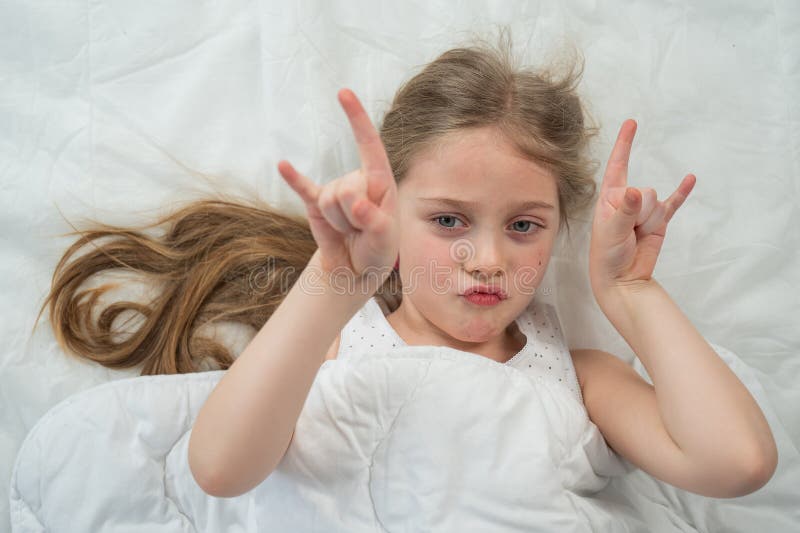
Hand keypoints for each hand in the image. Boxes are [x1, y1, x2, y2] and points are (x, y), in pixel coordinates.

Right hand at [277, 89, 398, 279]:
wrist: (357, 268)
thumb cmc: (379, 248)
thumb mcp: (384, 238)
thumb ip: (372, 219)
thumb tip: (353, 200)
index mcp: (379, 180)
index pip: (369, 145)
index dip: (357, 119)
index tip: (343, 92)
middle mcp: (356, 180)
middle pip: (344, 189)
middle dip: (351, 216)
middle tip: (360, 232)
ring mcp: (334, 191)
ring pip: (327, 201)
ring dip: (337, 223)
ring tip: (349, 233)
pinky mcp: (315, 203)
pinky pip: (302, 189)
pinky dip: (292, 179)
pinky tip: (283, 165)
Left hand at [589, 119, 695, 294]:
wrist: (622, 280)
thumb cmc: (607, 256)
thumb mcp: (611, 233)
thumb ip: (625, 211)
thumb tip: (635, 191)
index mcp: (609, 199)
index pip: (617, 166)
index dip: (624, 144)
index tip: (631, 123)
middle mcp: (627, 200)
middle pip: (646, 191)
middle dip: (641, 212)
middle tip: (629, 233)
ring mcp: (644, 210)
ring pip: (658, 201)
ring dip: (651, 221)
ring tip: (637, 237)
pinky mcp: (659, 221)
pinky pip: (673, 203)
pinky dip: (682, 192)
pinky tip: (690, 178)